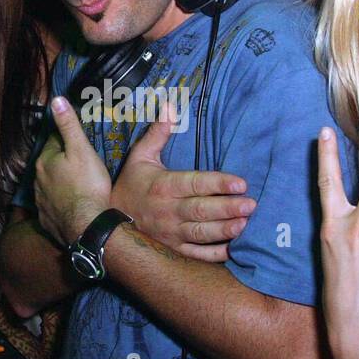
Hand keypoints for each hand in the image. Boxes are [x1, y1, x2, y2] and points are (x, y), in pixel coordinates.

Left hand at [35, 96, 112, 245]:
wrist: (87, 225)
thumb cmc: (88, 185)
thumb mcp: (82, 150)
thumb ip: (69, 125)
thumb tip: (56, 100)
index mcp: (44, 161)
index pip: (53, 142)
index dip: (66, 140)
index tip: (78, 143)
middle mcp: (37, 180)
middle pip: (50, 164)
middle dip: (61, 162)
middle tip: (81, 164)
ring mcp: (40, 201)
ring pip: (49, 185)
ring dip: (59, 183)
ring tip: (77, 185)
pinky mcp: (46, 219)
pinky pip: (51, 206)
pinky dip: (59, 203)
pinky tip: (70, 205)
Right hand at [111, 100, 255, 261]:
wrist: (107, 222)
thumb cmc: (131, 185)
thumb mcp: (140, 156)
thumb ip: (158, 133)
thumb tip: (169, 105)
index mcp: (163, 185)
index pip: (194, 184)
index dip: (218, 184)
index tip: (240, 183)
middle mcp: (167, 211)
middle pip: (201, 210)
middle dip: (227, 208)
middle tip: (251, 204)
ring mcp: (170, 233)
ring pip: (200, 233)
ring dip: (224, 229)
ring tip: (245, 224)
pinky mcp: (173, 250)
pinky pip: (195, 254)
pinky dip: (214, 254)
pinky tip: (234, 248)